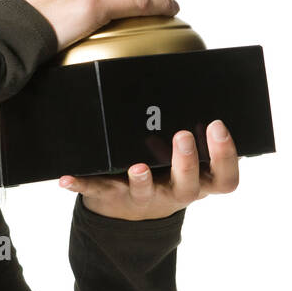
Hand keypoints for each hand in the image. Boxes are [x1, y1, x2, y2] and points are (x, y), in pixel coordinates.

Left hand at [59, 120, 239, 219]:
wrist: (133, 207)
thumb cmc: (166, 168)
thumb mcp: (187, 154)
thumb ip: (193, 129)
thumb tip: (194, 83)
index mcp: (200, 181)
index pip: (225, 178)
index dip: (225, 155)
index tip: (216, 125)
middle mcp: (176, 192)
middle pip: (189, 186)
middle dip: (186, 161)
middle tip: (182, 135)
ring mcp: (144, 196)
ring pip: (146, 193)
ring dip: (142, 179)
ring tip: (137, 167)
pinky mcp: (113, 196)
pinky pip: (96, 191)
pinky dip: (81, 184)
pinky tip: (66, 178)